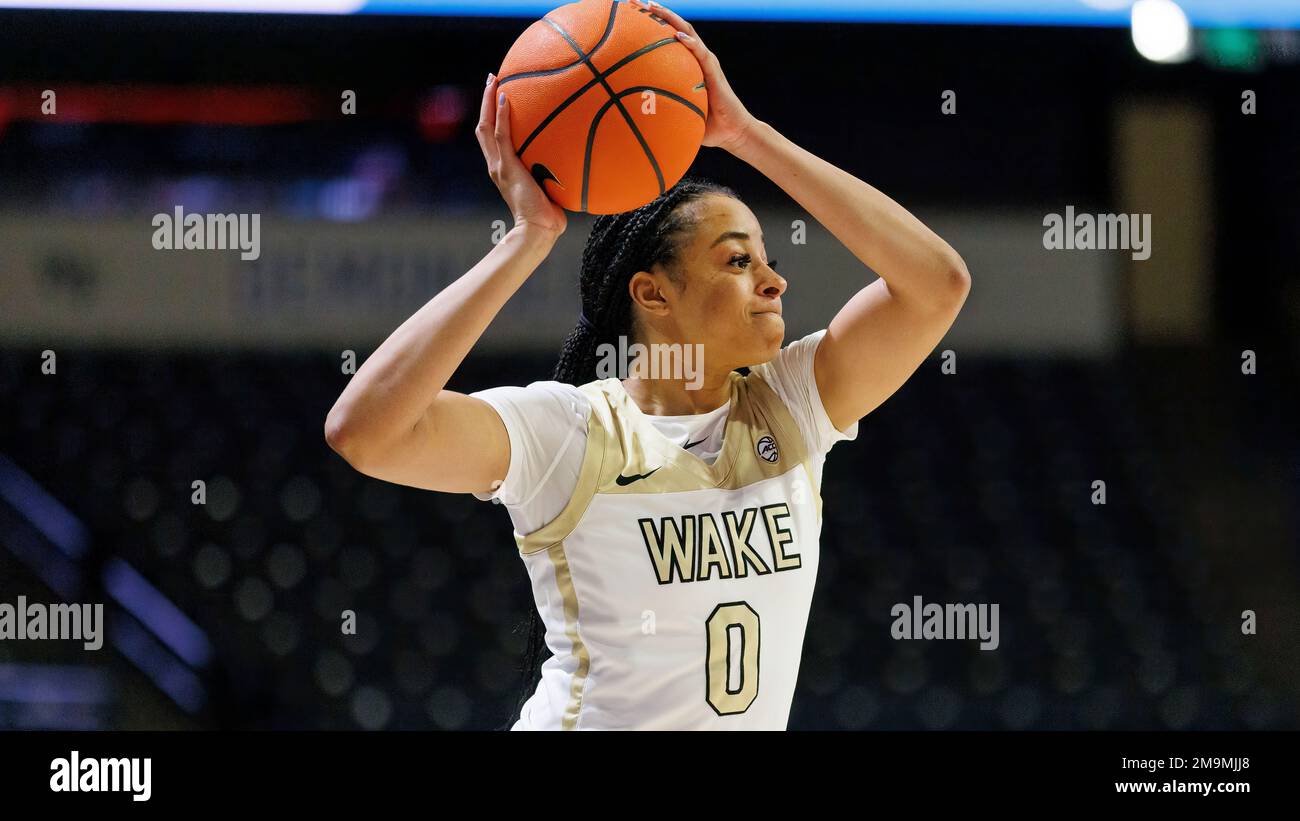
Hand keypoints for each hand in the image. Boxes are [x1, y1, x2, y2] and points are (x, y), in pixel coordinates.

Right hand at [476, 74, 567, 236]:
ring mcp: (499, 166)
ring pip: (486, 127)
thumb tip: (580, 162)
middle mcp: (496, 166)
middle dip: (485, 102)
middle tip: (491, 79)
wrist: (538, 231)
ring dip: (487, 101)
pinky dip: (502, 115)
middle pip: (484, 128)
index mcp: (503, 170)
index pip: (494, 139)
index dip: (493, 117)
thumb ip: (557, 175)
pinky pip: (502, 135)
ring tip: (492, 79)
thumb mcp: (552, 190)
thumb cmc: (549, 218)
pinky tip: (505, 96)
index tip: (499, 96)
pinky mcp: (506, 167)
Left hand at [640, 0, 757, 153]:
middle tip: (637, 1)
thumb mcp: (679, 114)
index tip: (633, 14)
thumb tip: (635, 118)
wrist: (732, 132)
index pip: (669, 38)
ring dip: (671, 19)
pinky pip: (701, 54)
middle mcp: (697, 58)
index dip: (654, 24)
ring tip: (654, 8)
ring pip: (688, 33)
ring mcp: (706, 62)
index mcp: (688, 64)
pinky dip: (690, 43)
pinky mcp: (714, 71)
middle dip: (658, 12)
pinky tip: (677, 36)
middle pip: (677, 27)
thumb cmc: (706, 125)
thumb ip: (662, 111)